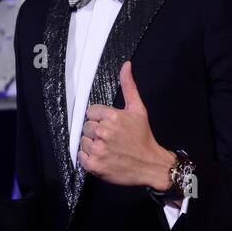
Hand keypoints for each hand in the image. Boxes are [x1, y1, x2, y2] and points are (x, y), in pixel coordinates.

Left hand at [79, 61, 174, 188]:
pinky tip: (103, 157)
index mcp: (113, 116)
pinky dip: (89, 158)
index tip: (111, 126)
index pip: (91, 112)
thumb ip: (129, 86)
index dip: (100, 119)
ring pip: (83, 141)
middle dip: (96, 132)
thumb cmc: (143, 138)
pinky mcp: (94, 165)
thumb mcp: (138, 109)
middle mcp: (104, 132)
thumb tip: (126, 65)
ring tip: (108, 148)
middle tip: (111, 138)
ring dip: (92, 145)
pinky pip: (81, 157)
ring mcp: (98, 149)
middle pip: (86, 126)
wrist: (150, 164)